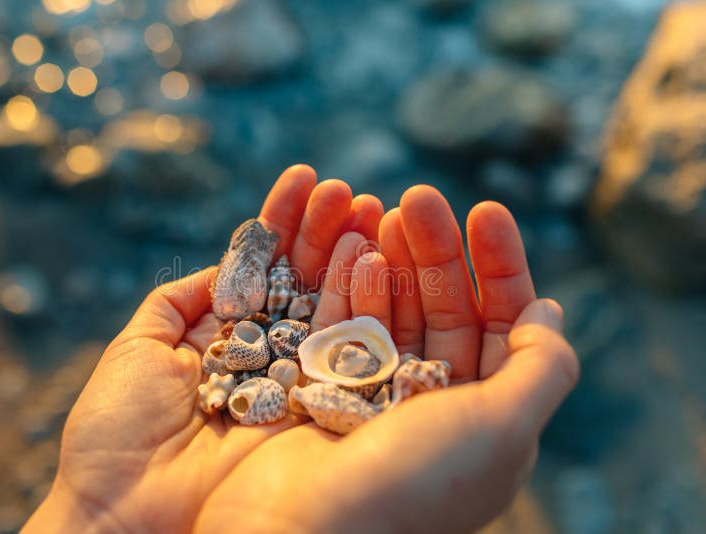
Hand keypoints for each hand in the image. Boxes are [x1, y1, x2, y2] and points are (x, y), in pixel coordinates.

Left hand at [23, 164, 383, 532]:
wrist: (124, 515)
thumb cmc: (116, 433)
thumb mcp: (140, 345)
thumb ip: (182, 300)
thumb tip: (225, 263)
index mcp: (229, 339)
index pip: (265, 270)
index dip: (282, 225)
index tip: (303, 179)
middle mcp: (271, 358)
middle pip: (305, 284)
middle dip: (325, 232)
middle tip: (347, 189)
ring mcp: (300, 386)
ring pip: (334, 311)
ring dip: (351, 257)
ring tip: (365, 207)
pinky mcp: (322, 418)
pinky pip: (347, 356)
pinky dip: (362, 307)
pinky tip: (374, 258)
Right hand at [195, 187, 578, 532]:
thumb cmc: (412, 486)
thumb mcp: (504, 428)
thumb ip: (541, 371)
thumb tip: (550, 312)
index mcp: (481, 418)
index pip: (502, 326)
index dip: (499, 267)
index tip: (485, 212)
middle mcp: (428, 406)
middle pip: (441, 309)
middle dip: (435, 251)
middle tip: (418, 196)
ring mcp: (370, 396)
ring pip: (389, 312)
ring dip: (390, 259)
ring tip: (381, 210)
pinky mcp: (318, 389)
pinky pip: (337, 324)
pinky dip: (345, 284)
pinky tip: (350, 245)